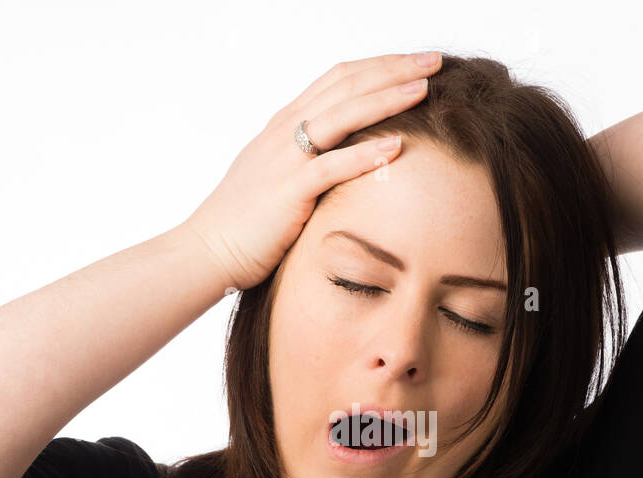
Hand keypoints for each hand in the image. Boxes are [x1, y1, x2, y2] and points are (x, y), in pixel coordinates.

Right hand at [183, 51, 442, 291]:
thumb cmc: (246, 223)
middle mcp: (286, 132)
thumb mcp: (279, 177)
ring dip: (386, 99)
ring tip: (425, 89)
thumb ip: (310, 161)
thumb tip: (347, 160)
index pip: (339, 79)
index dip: (380, 66)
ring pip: (342, 115)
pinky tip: (397, 146)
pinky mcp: (288, 191)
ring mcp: (285, 159)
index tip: (417, 62)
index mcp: (286, 125)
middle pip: (347, 86)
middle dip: (394, 70)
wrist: (207, 251)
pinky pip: (331, 166)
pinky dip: (365, 154)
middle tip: (435, 60)